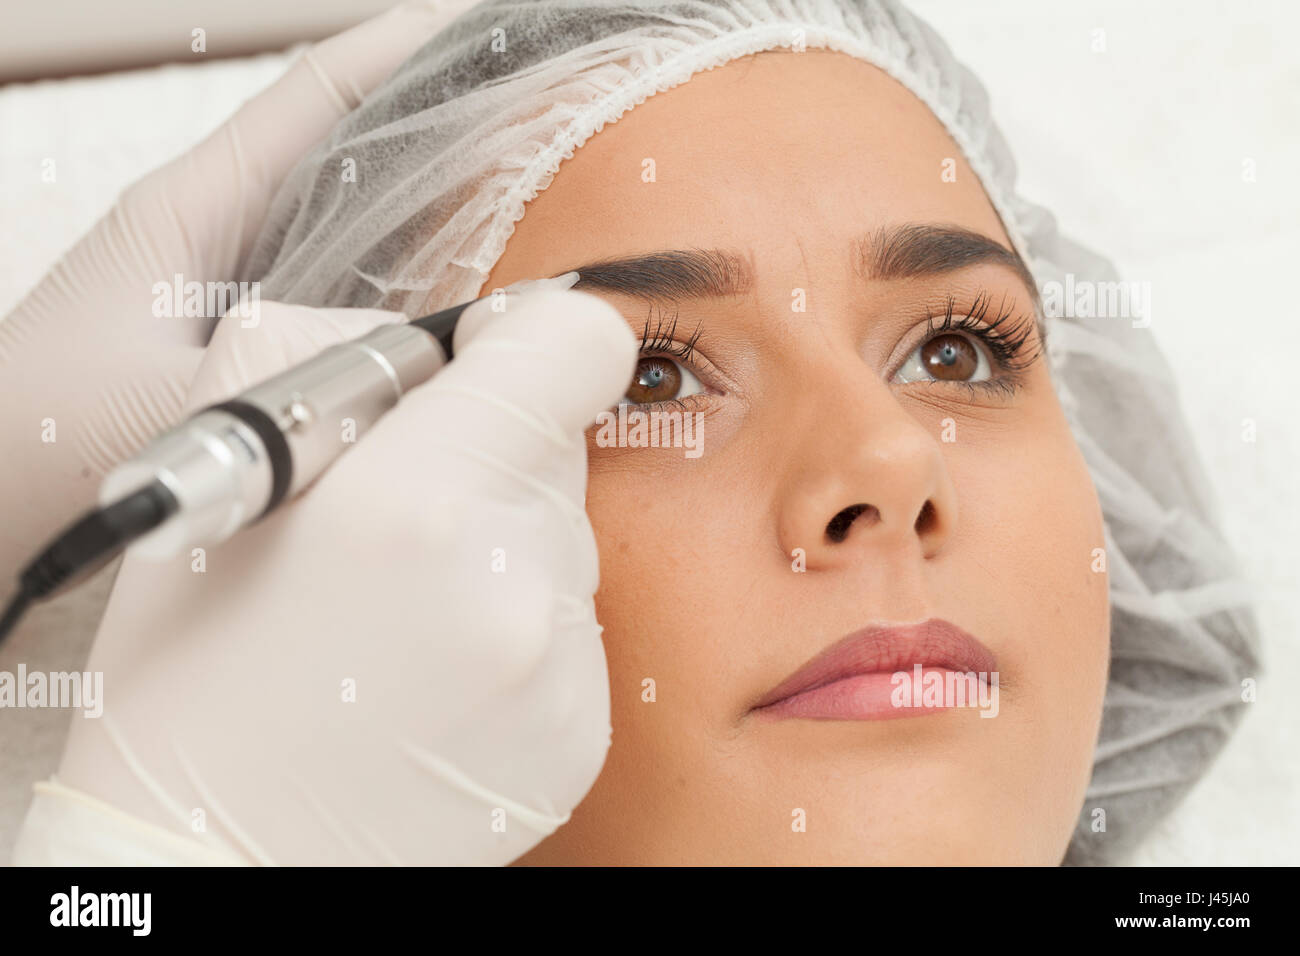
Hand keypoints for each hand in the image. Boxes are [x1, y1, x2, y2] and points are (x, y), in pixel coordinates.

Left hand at [0, 0, 479, 585]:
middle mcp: (218, 227)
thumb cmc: (38, 440)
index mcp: (193, 206)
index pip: (318, 98)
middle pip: (348, 142)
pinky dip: (405, 274)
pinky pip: (343, 285)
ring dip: (433, 197)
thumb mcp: (180, 401)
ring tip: (526, 188)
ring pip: (351, 214)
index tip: (490, 25)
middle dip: (444, 114)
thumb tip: (426, 356)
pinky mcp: (242, 334)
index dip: (407, 49)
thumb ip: (301, 374)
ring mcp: (232, 280)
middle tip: (540, 109)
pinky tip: (461, 293)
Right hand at [54, 288, 636, 865]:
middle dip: (490, 456)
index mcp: (418, 501)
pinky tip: (434, 676)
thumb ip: (337, 357)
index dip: (534, 340)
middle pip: (560, 446)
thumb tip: (445, 342)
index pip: (574, 347)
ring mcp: (556, 669)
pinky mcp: (579, 733)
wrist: (219, 854)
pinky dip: (515, 629)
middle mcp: (512, 583)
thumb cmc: (193, 672)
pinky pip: (572, 629)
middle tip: (396, 519)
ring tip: (400, 617)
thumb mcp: (225, 468)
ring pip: (565, 540)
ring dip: (500, 548)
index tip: (493, 364)